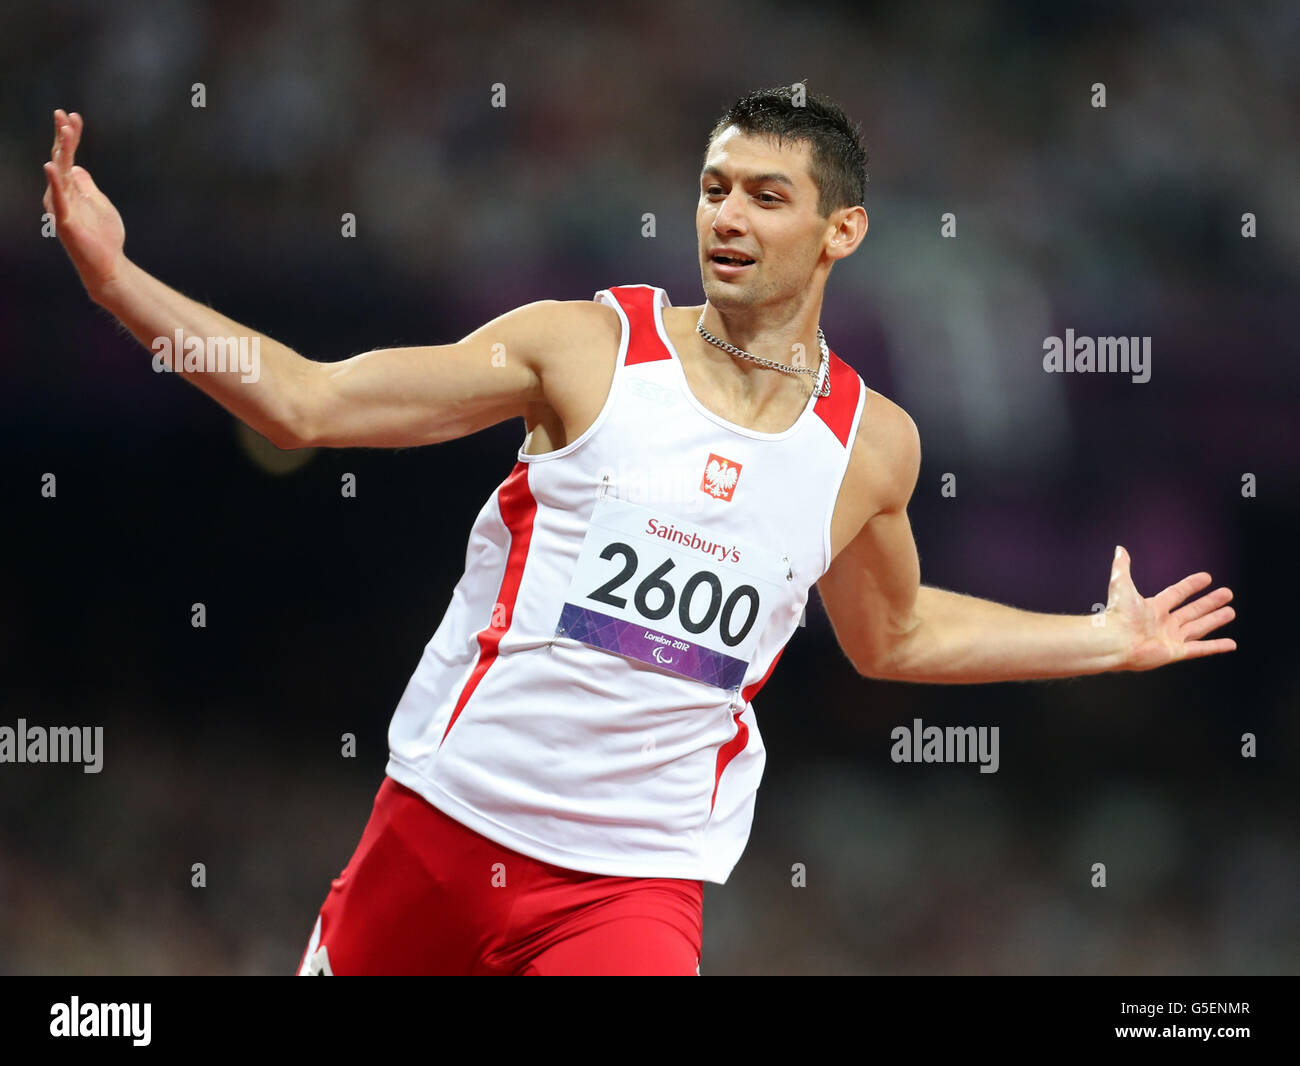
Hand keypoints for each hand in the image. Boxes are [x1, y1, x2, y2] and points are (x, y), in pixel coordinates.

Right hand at [42, 109, 125, 298]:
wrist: (107, 264)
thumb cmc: (102, 235)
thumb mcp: (97, 202)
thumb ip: (86, 185)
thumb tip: (77, 167)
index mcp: (70, 189)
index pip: (69, 157)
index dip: (70, 137)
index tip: (74, 116)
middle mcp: (61, 195)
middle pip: (61, 160)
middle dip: (63, 137)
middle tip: (62, 114)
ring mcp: (61, 207)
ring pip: (60, 174)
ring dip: (62, 151)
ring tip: (64, 131)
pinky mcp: (66, 221)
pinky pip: (58, 199)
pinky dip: (54, 182)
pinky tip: (51, 166)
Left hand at [1105, 546, 1235, 670]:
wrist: (1114, 641)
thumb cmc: (1117, 615)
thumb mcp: (1121, 585)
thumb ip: (1122, 567)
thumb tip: (1120, 549)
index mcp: (1152, 608)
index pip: (1177, 593)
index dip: (1191, 585)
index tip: (1207, 577)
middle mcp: (1163, 623)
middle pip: (1192, 611)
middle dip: (1210, 603)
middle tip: (1227, 593)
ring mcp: (1170, 638)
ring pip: (1199, 628)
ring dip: (1215, 620)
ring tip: (1231, 612)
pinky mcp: (1175, 652)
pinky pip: (1200, 649)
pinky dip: (1216, 647)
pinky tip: (1231, 644)